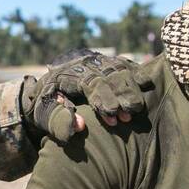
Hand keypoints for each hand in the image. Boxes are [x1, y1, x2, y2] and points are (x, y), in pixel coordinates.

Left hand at [22, 49, 153, 142]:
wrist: (46, 86)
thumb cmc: (45, 104)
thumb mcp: (43, 113)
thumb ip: (58, 120)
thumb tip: (79, 127)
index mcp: (69, 73)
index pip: (91, 84)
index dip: (103, 101)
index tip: (112, 119)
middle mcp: (86, 64)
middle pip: (110, 76)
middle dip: (121, 96)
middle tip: (127, 116)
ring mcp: (99, 61)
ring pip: (121, 70)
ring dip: (131, 89)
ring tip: (136, 109)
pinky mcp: (109, 62)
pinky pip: (127, 64)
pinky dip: (138, 73)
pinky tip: (146, 85)